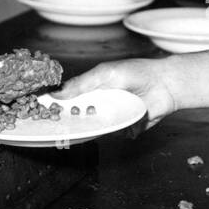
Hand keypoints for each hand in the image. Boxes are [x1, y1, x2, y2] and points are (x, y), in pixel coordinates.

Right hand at [51, 59, 177, 125]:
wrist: (166, 84)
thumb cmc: (136, 72)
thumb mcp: (105, 73)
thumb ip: (81, 84)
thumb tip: (55, 93)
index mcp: (93, 90)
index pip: (69, 101)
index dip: (57, 108)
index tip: (42, 111)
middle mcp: (101, 105)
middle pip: (79, 118)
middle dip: (69, 121)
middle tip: (56, 124)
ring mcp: (113, 118)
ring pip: (95, 129)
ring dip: (88, 128)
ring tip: (78, 126)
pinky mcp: (125, 129)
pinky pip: (113, 136)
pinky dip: (109, 133)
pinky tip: (104, 129)